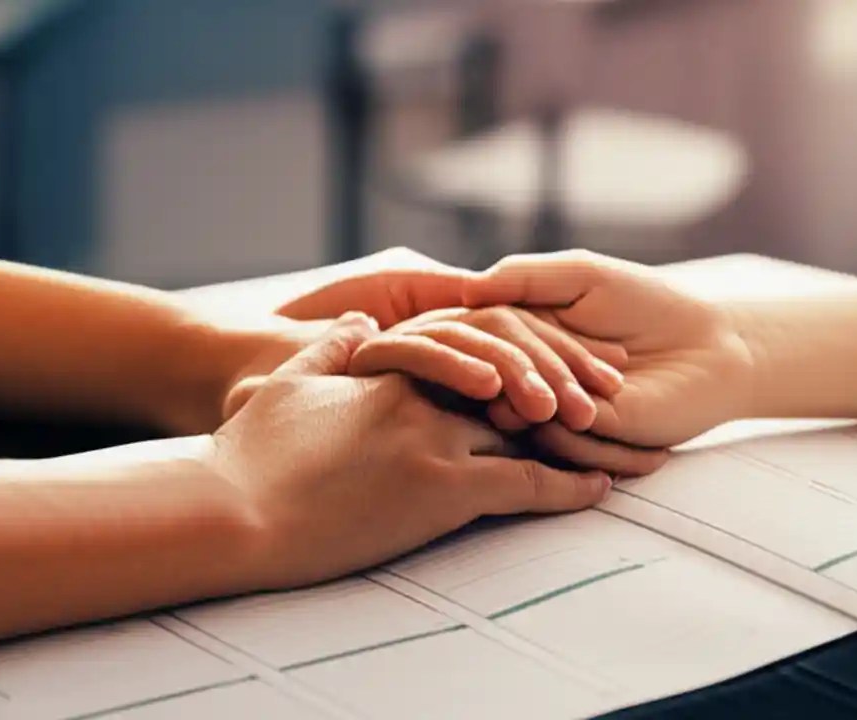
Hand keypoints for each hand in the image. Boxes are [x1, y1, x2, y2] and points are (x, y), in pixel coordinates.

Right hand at [206, 314, 612, 588]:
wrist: (234, 512)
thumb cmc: (250, 453)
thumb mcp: (291, 385)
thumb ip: (332, 350)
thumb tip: (360, 329)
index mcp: (392, 369)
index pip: (477, 348)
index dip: (525, 354)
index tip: (561, 360)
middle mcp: (423, 396)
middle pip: (514, 382)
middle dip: (566, 386)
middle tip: (614, 393)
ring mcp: (434, 440)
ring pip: (528, 426)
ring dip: (579, 434)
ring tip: (623, 440)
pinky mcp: (439, 489)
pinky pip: (522, 483)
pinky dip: (566, 486)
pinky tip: (597, 487)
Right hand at [462, 251, 755, 472]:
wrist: (712, 343)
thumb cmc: (650, 301)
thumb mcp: (581, 276)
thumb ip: (525, 278)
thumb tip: (465, 287)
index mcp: (529, 335)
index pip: (484, 339)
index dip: (478, 336)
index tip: (478, 333)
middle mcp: (538, 375)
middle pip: (496, 381)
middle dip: (507, 374)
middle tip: (511, 372)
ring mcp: (562, 410)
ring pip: (520, 416)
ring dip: (534, 403)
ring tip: (556, 396)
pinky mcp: (592, 438)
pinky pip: (558, 440)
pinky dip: (564, 426)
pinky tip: (586, 408)